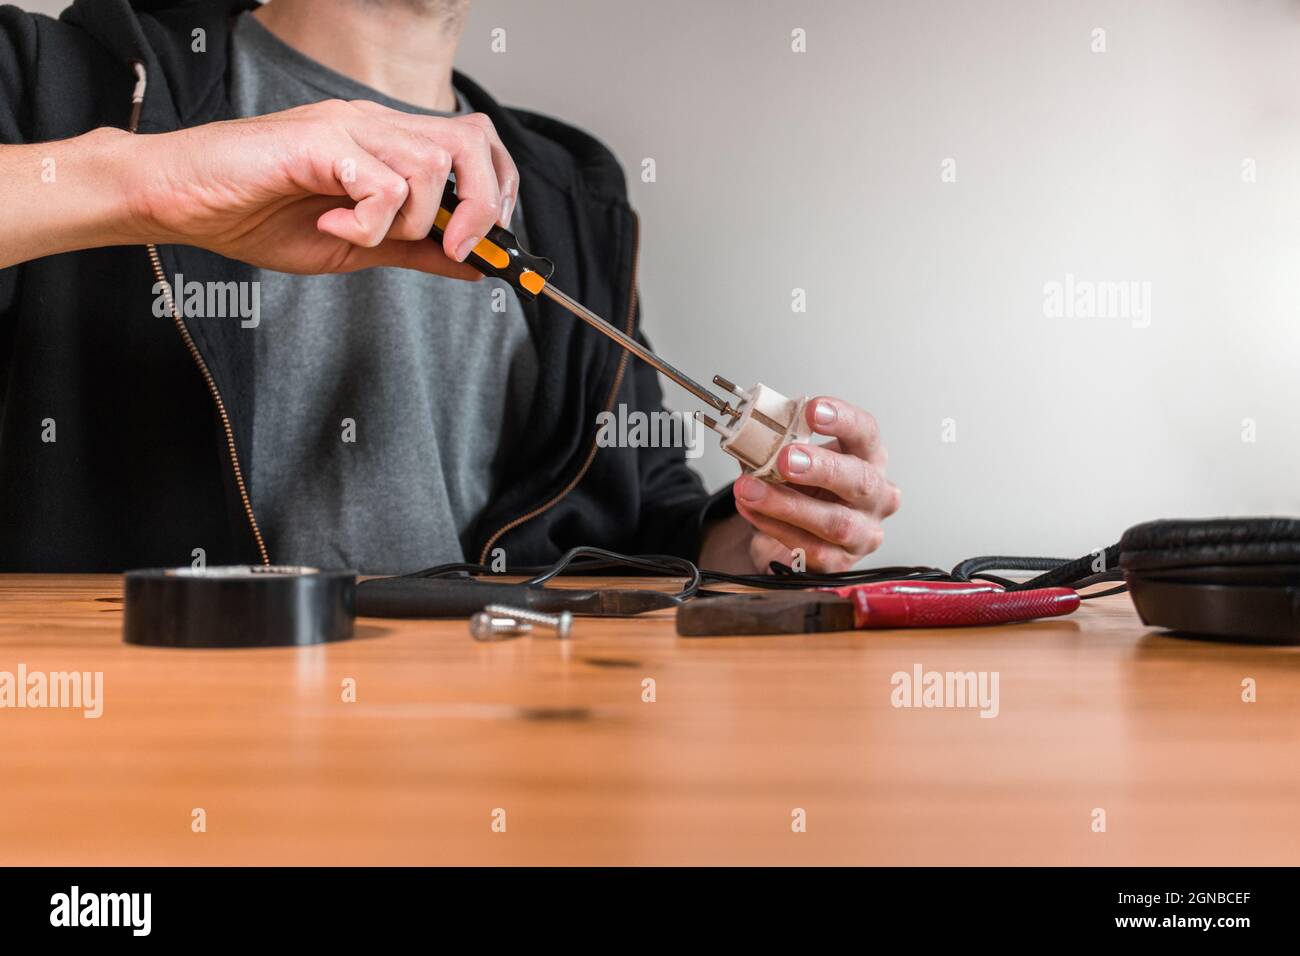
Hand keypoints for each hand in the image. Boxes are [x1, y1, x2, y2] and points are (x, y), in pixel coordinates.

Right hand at [122, 99, 517, 276]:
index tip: (487, 246)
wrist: (181, 201)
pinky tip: (332, 230)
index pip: (474, 143)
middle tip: (453, 248)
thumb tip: (476, 266)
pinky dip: (369, 224)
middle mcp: (375, 124)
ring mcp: (347, 128)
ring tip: (362, 237)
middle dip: (482, 204)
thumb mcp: (356, 248)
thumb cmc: (256, 216)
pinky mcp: (319, 143)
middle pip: (470, 141)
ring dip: (412, 221)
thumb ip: (416, 250)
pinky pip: (381, 183)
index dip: (498, 192)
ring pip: (431, 165)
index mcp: (388, 143)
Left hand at [703, 397, 899, 572]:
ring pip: (834, 522)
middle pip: (859, 480)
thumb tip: (747, 435)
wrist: (796, 537)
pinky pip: (809, 547)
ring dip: (787, 504)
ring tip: (751, 489)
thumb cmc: (805, 490)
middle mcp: (876, 496)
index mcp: (868, 459)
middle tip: (786, 459)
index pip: (866, 433)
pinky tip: (752, 511)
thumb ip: (777, 446)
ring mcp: (863, 533)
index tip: (813, 409)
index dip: (842, 419)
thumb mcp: (797, 460)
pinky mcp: (840, 562)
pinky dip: (775, 527)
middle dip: (821, 468)